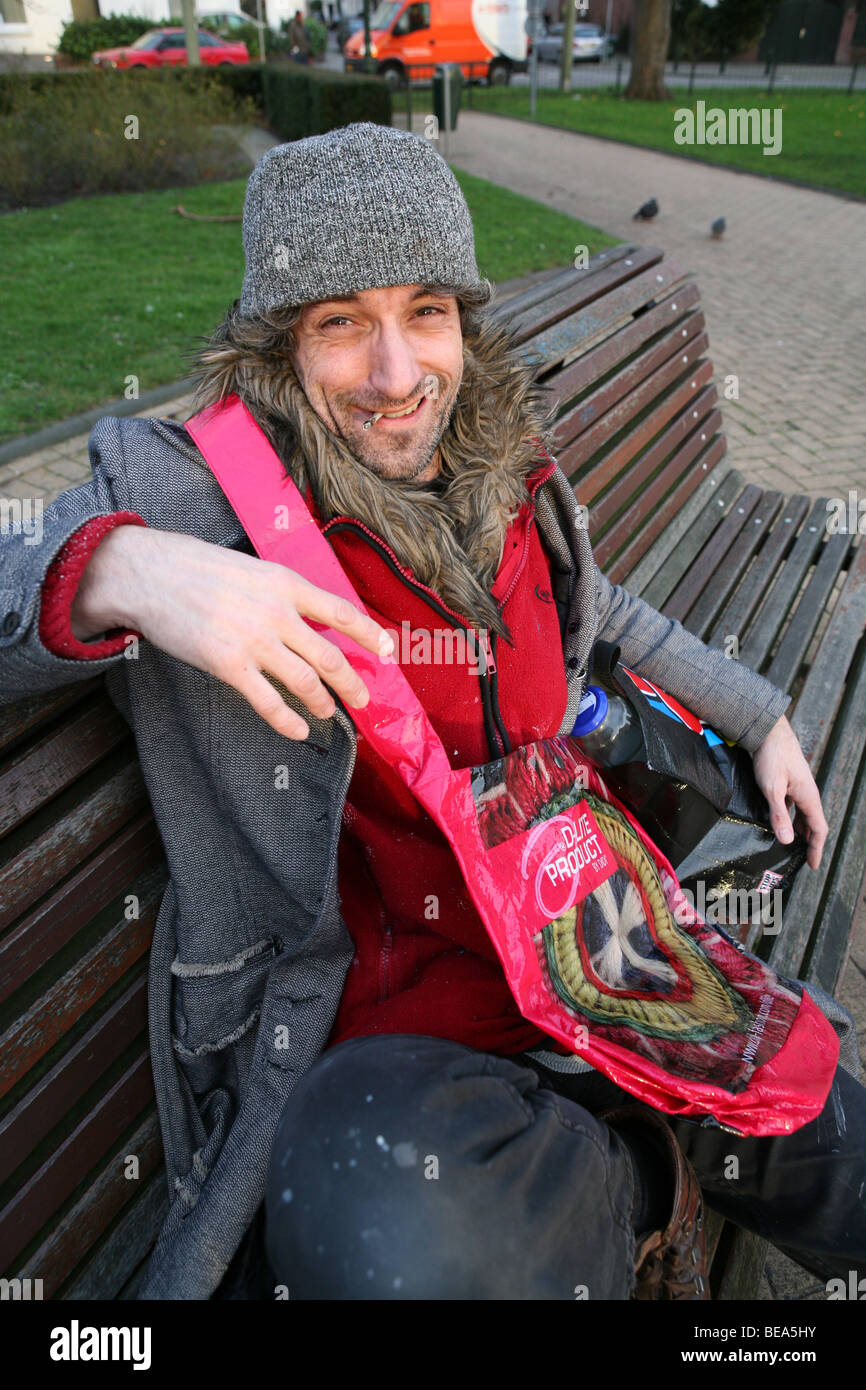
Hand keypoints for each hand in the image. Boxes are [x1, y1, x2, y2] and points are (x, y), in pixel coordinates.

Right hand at [70, 524, 393, 739]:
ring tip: (330, 713)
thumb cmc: (197, 569)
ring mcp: (254, 640)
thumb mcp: (252, 569)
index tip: (388, 651)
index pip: (341, 612)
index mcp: (286, 584)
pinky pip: (268, 701)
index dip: (369, 635)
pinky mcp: (228, 664)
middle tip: (364, 699)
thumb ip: (281, 594)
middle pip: (329, 656)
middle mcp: (277, 613)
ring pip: (305, 681)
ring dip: (323, 702)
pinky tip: (300, 731)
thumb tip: (309, 618)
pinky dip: (289, 721)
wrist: (150, 573)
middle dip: (353, 682)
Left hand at [751, 714, 827, 869]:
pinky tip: (779, 823)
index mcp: (809, 797)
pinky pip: (794, 806)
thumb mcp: (772, 789)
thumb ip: (779, 815)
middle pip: (813, 824)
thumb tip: (788, 840)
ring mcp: (799, 788)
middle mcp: (807, 794)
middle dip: (809, 843)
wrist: (768, 732)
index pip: (818, 829)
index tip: (812, 865)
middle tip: (800, 860)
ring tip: (791, 846)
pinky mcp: (789, 782)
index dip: (816, 849)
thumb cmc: (772, 758)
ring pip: (803, 815)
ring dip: (799, 831)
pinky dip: (790, 818)